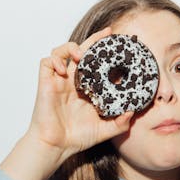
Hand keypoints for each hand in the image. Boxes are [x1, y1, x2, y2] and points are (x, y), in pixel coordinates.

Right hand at [26, 26, 134, 164]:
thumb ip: (120, 122)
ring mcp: (59, 80)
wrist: (57, 145)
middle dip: (93, 39)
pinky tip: (64, 70)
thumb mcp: (105, 129)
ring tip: (80, 55)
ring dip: (70, 47)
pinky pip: (47, 62)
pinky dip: (55, 60)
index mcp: (87, 88)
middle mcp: (73, 80)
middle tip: (107, 33)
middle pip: (82, 51)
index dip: (104, 51)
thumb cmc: (77, 137)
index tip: (118, 42)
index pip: (96, 63)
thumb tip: (133, 111)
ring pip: (61, 51)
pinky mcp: (46, 82)